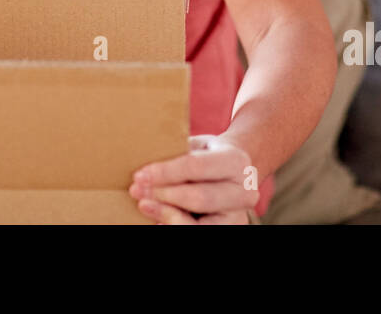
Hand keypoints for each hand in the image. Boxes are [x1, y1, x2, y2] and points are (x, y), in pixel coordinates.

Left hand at [128, 134, 258, 223]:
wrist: (233, 173)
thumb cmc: (206, 157)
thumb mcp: (196, 147)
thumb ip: (178, 155)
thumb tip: (144, 169)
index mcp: (236, 161)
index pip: (196, 167)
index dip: (165, 172)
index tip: (139, 175)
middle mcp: (244, 190)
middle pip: (199, 198)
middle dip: (163, 195)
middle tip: (136, 190)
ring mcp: (239, 215)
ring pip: (200, 224)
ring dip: (166, 214)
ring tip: (144, 204)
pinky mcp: (233, 229)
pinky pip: (200, 233)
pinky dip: (174, 225)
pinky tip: (159, 220)